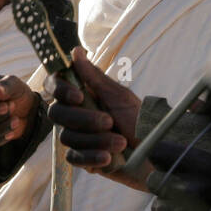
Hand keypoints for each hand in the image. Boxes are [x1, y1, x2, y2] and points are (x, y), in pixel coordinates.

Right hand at [45, 48, 143, 188]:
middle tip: (110, 122)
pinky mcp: (83, 159)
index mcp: (82, 95)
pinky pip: (74, 158)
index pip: (54, 86)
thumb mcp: (119, 97)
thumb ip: (94, 77)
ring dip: (96, 139)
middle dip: (83, 119)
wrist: (156, 154)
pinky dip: (91, 156)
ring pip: (67, 137)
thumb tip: (75, 51)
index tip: (78, 96)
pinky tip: (108, 157)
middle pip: (57, 113)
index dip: (60, 89)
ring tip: (121, 142)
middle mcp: (75, 115)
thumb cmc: (140, 121)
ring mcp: (78, 137)